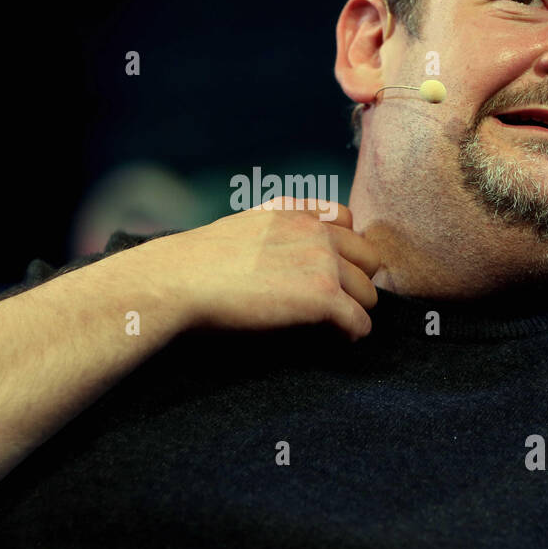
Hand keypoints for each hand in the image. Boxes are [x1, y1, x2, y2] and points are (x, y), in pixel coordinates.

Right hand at [138, 197, 380, 341]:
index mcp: (293, 209)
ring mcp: (323, 261)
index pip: (346, 219)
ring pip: (368, 292)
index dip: (343, 249)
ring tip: (336, 326)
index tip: (330, 271)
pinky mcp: (323, 296)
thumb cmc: (196, 263)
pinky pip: (360, 321)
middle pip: (368, 257)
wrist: (179, 280)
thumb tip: (284, 260)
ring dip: (354, 310)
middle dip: (356, 280)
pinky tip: (338, 339)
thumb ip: (273, 233)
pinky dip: (353, 333)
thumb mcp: (241, 228)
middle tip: (337, 302)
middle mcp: (315, 229)